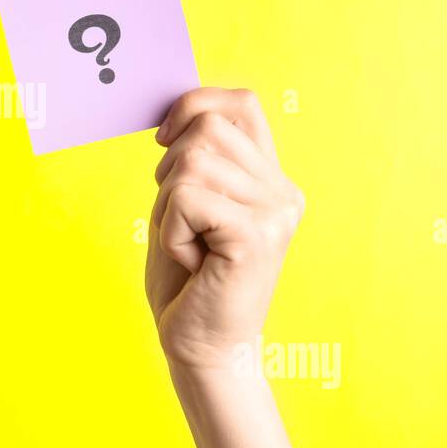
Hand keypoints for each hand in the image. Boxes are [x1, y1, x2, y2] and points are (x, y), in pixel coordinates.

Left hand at [146, 88, 303, 372]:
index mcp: (270, 177)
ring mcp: (275, 211)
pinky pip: (186, 199)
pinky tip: (193, 261)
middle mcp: (282, 190)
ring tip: (190, 245)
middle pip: (208, 127)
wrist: (202, 345)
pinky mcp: (257, 235)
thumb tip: (175, 111)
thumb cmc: (188, 278)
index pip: (242, 102)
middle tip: (181, 220)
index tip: (164, 140)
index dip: (195, 104)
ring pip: (191, 162)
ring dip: (169, 208)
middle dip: (170, 169)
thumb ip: (194, 157)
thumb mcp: (186, 203)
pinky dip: (171, 231)